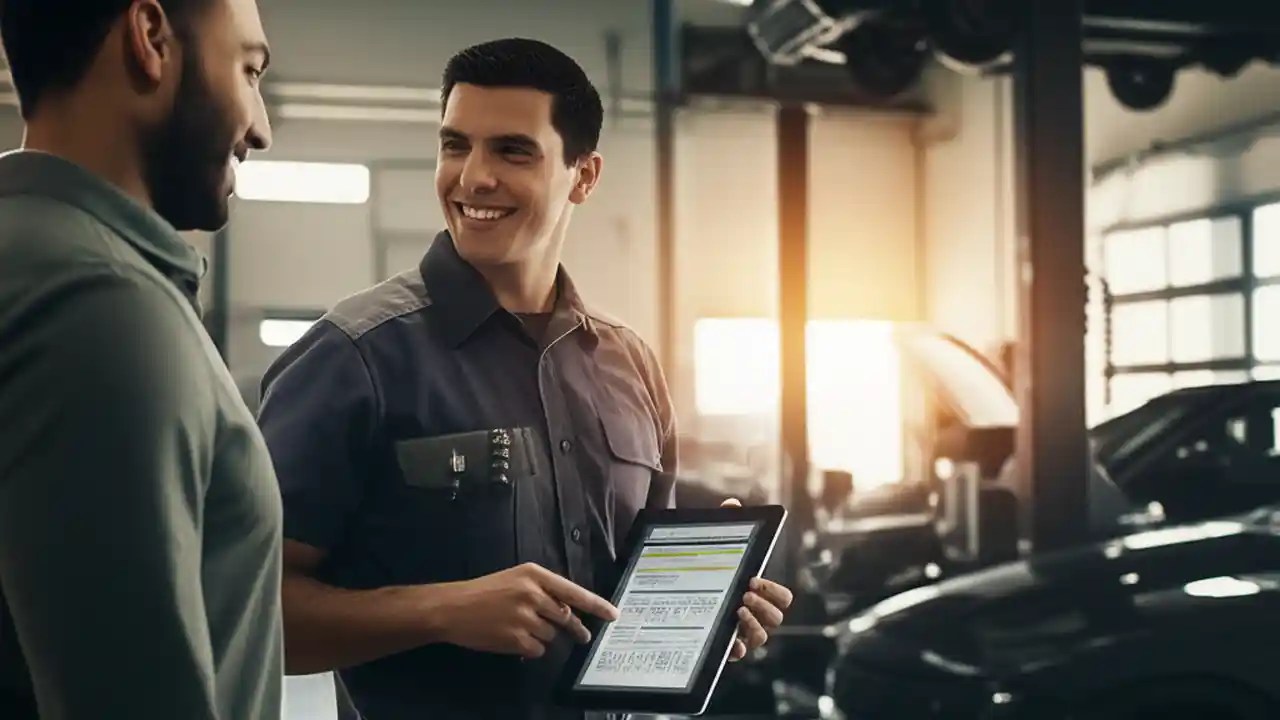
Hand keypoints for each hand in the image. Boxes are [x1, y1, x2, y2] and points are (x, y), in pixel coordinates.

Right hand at [434, 563, 618, 658]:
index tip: (613, 615)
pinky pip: (538, 649)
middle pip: (566, 616)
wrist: (452, 607)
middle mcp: (532, 593)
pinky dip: (531, 649)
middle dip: (574, 628)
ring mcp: (524, 617)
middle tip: (581, 635)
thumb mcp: (516, 579)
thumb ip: (543, 591)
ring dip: (543, 636)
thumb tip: (570, 611)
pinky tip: (514, 639)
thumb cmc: (485, 592)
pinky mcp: (515, 638)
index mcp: (534, 575)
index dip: (596, 605)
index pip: (573, 591)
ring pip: (552, 635)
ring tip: (520, 628)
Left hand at [720, 498, 793, 661]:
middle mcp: (754, 614)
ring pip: (762, 637)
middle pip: (777, 617)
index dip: (773, 590)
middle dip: (765, 605)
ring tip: (736, 609)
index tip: (753, 579)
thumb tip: (732, 503)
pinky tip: (729, 639)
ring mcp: (741, 632)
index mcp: (757, 593)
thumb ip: (724, 524)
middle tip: (744, 593)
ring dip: (754, 624)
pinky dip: (738, 647)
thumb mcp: (712, 547)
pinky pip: (740, 653)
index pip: (783, 597)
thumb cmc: (705, 569)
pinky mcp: (725, 646)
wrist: (679, 593)